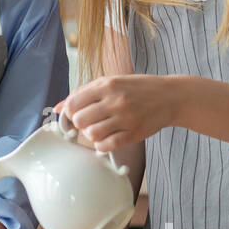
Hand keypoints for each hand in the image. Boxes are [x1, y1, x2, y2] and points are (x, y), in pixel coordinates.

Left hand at [55, 74, 185, 152]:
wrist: (171, 97)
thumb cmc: (138, 88)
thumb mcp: (111, 82)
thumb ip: (84, 93)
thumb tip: (58, 107)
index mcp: (107, 85)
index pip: (73, 103)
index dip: (68, 113)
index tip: (73, 115)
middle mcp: (115, 101)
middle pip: (80, 120)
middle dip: (79, 124)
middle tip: (88, 123)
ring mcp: (125, 118)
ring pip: (92, 134)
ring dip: (91, 135)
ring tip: (99, 129)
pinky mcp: (134, 134)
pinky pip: (107, 146)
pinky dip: (102, 146)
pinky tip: (107, 139)